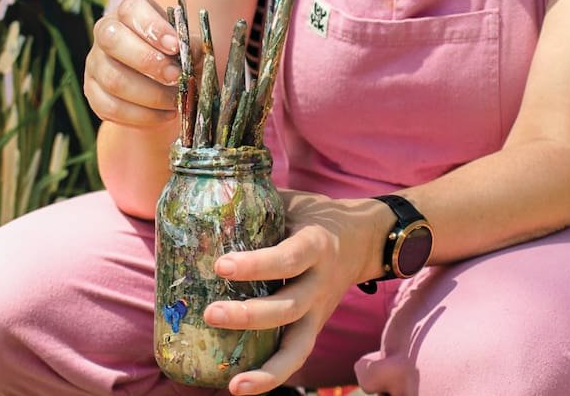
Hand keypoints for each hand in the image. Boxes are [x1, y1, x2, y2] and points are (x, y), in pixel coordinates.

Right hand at [84, 0, 181, 128]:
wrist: (163, 84)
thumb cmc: (177, 56)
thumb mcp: (188, 46)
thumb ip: (191, 46)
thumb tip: (189, 51)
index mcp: (129, 12)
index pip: (132, 9)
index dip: (153, 26)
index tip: (176, 46)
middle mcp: (106, 32)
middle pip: (113, 40)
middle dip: (147, 61)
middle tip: (175, 76)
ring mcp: (95, 63)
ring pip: (112, 79)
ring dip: (149, 94)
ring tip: (174, 100)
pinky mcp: (92, 92)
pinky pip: (110, 107)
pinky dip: (141, 116)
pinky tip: (163, 114)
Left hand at [203, 191, 388, 394]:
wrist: (362, 238)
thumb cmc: (313, 215)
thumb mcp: (291, 201)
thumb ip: (256, 201)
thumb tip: (206, 192)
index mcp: (316, 244)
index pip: (288, 258)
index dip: (256, 265)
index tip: (222, 266)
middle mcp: (321, 282)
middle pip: (289, 307)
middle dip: (249, 316)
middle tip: (210, 313)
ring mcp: (320, 310)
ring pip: (297, 344)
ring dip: (264, 364)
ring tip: (229, 379)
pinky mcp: (314, 327)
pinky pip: (295, 357)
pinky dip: (271, 376)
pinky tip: (239, 388)